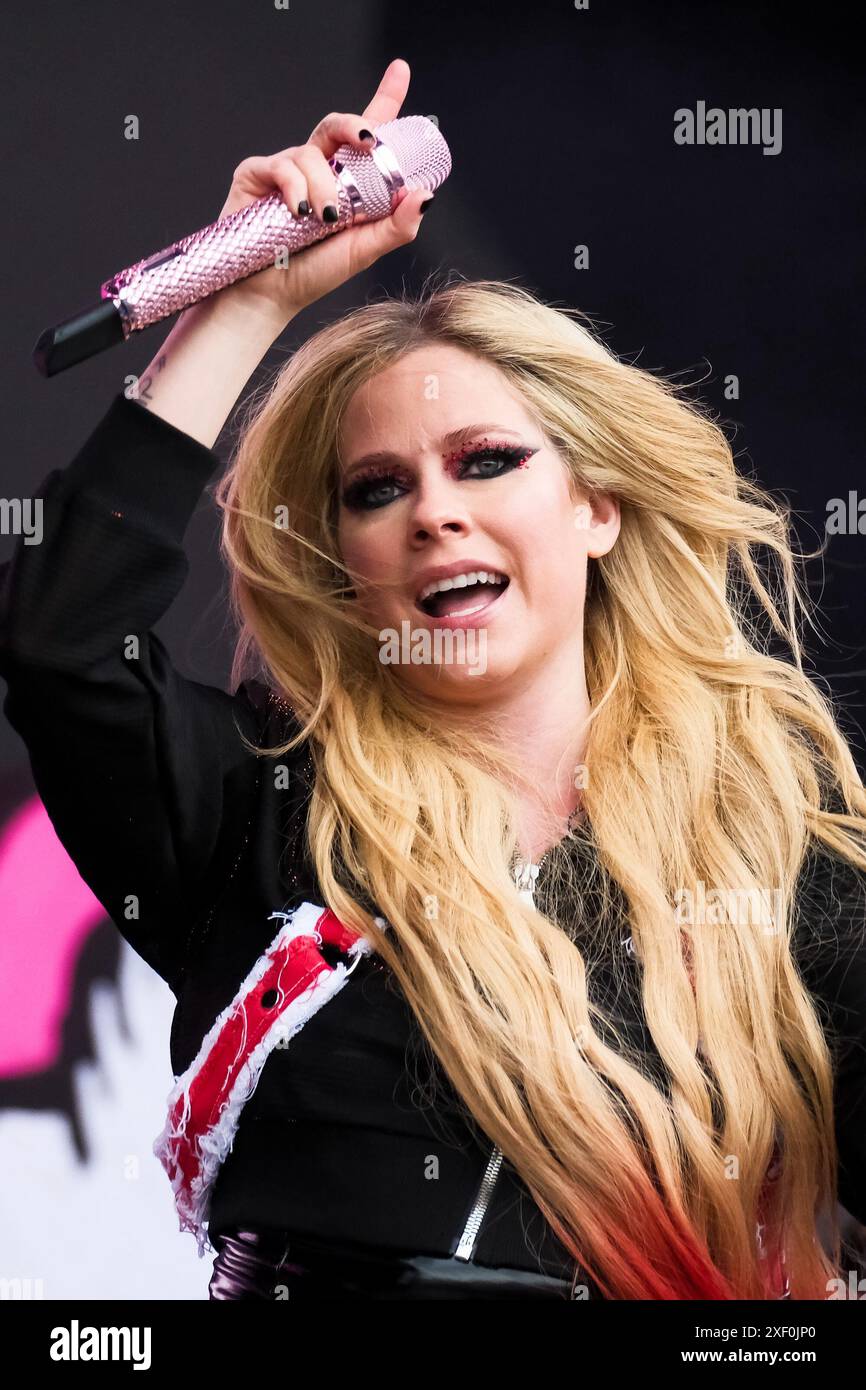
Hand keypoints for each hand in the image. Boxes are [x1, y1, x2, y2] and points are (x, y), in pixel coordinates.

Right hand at [211, 58, 429, 328]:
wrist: (270, 296)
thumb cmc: (314, 272)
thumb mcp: (364, 250)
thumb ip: (397, 225)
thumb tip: (425, 193)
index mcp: (346, 180)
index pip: (369, 135)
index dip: (385, 98)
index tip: (400, 69)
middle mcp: (318, 168)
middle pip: (338, 126)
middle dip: (357, 126)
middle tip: (370, 142)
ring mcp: (286, 169)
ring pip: (312, 153)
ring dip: (324, 187)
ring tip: (324, 220)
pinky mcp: (256, 174)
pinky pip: (281, 165)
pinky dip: (295, 189)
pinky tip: (299, 213)